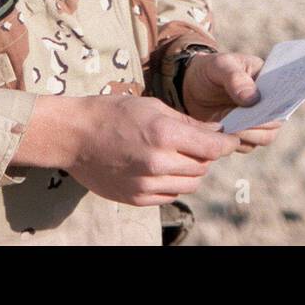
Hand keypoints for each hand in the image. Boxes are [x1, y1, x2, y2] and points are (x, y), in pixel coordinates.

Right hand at [65, 95, 241, 205]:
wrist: (73, 136)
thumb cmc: (111, 113)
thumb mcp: (151, 106)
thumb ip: (186, 122)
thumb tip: (215, 133)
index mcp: (163, 134)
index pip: (212, 147)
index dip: (226, 144)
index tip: (231, 140)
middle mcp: (158, 162)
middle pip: (203, 166)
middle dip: (205, 154)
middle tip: (195, 142)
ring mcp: (147, 184)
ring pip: (190, 184)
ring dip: (191, 170)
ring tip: (175, 155)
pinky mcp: (138, 198)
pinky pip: (171, 194)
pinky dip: (173, 182)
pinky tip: (160, 167)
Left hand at [182, 52, 284, 152]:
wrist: (189, 87)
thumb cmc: (210, 70)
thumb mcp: (220, 66)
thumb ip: (235, 78)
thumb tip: (254, 99)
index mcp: (269, 80)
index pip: (286, 93)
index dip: (283, 101)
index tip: (271, 106)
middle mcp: (268, 103)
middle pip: (277, 120)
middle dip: (261, 122)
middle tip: (242, 121)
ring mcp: (257, 121)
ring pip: (265, 137)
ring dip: (248, 134)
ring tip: (228, 126)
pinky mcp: (244, 135)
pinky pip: (247, 145)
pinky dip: (236, 142)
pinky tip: (221, 132)